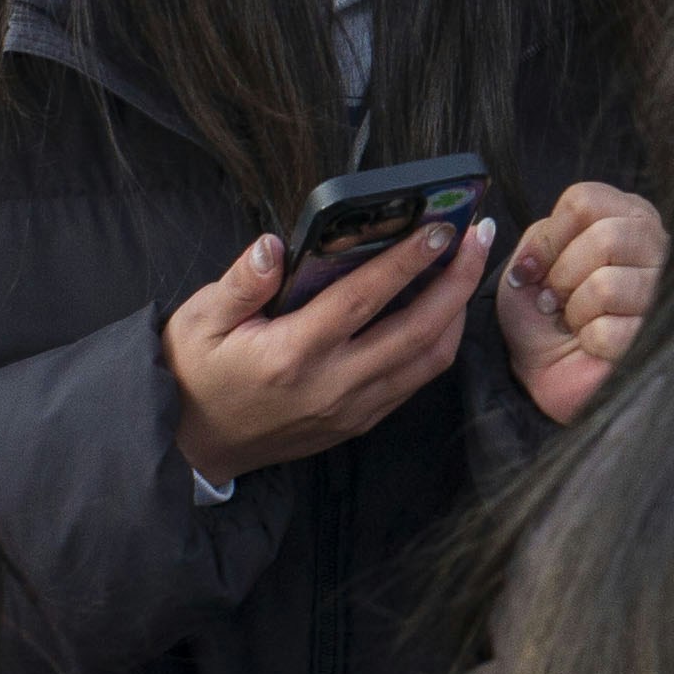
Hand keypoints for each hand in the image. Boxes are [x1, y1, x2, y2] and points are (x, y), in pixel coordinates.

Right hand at [163, 219, 489, 486]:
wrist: (193, 446)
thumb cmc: (196, 373)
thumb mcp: (199, 320)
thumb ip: (240, 282)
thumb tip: (274, 246)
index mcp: (292, 354)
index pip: (364, 299)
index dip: (408, 261)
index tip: (442, 227)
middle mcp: (333, 385)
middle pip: (418, 331)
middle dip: (458, 280)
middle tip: (480, 236)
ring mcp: (352, 409)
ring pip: (429, 361)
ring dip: (458, 312)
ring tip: (468, 266)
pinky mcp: (359, 422)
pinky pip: (415, 382)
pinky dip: (440, 344)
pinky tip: (443, 310)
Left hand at [497, 182, 664, 424]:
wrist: (547, 371)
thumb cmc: (542, 315)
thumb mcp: (527, 264)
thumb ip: (539, 236)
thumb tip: (542, 241)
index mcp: (624, 215)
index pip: (586, 200)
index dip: (549, 237)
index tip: (532, 266)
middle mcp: (654, 244)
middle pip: (605, 237)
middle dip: (563, 275)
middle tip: (556, 299)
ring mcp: (664, 288)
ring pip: (607, 285)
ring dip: (575, 310)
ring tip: (575, 321)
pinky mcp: (659, 332)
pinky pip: (610, 329)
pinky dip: (587, 340)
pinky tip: (593, 343)